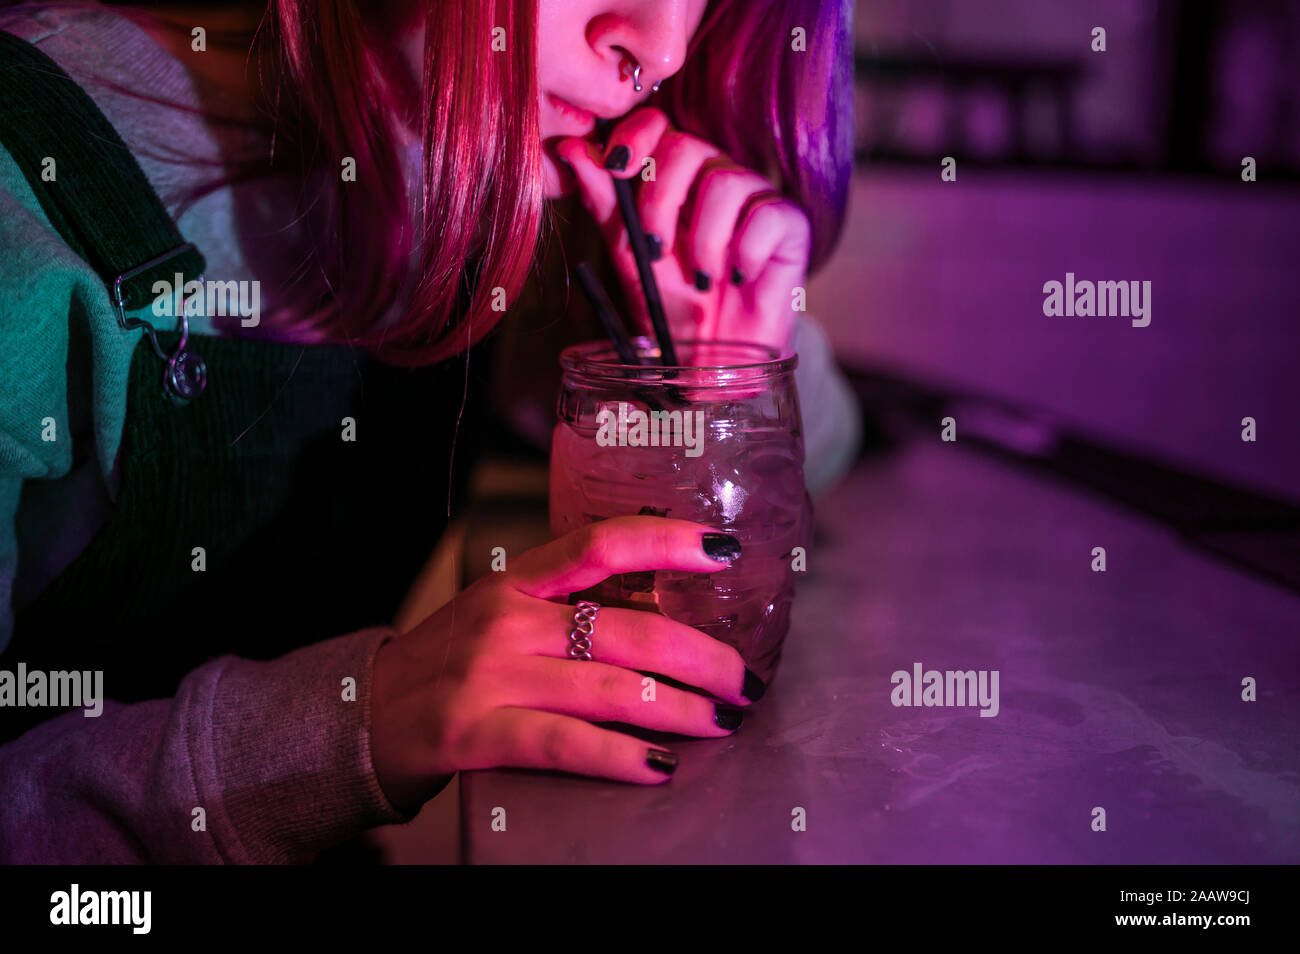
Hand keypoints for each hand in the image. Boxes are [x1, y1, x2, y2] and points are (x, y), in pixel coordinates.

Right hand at [370, 516, 759, 811]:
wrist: (364, 715)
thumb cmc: (450, 662)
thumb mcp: (502, 614)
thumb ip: (566, 607)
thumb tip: (663, 616)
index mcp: (519, 582)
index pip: (602, 544)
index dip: (668, 541)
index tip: (725, 547)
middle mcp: (507, 620)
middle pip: (626, 628)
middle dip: (701, 656)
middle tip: (743, 679)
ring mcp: (491, 677)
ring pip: (610, 686)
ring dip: (679, 708)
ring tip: (722, 720)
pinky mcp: (478, 734)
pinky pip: (567, 744)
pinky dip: (622, 756)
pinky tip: (660, 766)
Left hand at [557, 108, 810, 353]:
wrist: (711, 362)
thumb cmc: (672, 309)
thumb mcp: (629, 256)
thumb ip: (605, 203)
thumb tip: (569, 149)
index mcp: (674, 180)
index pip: (658, 126)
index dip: (636, 136)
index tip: (616, 167)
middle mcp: (715, 178)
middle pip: (687, 146)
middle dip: (660, 201)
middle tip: (656, 251)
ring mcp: (755, 199)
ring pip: (726, 181)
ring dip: (703, 239)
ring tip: (700, 280)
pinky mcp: (790, 224)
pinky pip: (768, 214)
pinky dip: (745, 251)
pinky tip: (738, 278)